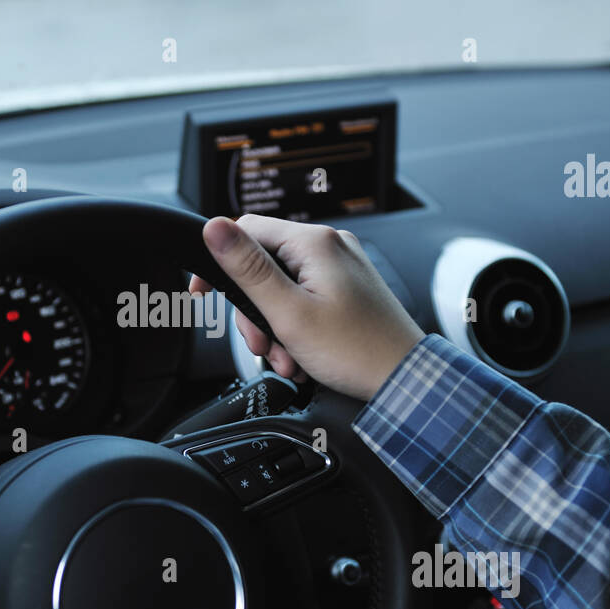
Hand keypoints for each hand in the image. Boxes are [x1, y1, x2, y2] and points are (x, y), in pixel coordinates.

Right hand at [189, 216, 423, 401]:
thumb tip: (214, 228)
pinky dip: (295, 328)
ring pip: (281, 287)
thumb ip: (248, 269)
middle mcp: (329, 246)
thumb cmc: (357, 351)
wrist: (405, 380)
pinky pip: (304, 299)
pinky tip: (302, 355)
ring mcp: (340, 267)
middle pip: (263, 265)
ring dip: (275, 327)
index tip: (205, 293)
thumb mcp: (288, 313)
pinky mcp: (346, 288)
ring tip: (287, 357)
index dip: (219, 263)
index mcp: (314, 243)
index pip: (246, 231)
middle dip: (254, 311)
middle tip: (262, 344)